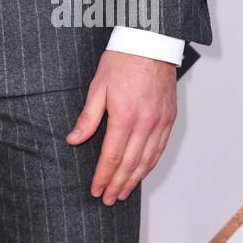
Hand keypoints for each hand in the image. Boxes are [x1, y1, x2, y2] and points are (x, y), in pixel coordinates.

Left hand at [66, 50, 177, 204]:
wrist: (150, 44)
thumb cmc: (121, 61)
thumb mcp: (98, 86)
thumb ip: (87, 117)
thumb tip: (73, 140)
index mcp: (125, 116)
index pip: (112, 156)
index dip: (103, 176)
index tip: (95, 189)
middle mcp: (146, 123)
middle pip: (130, 164)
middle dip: (117, 184)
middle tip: (107, 199)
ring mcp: (160, 122)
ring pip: (147, 160)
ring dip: (134, 180)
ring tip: (122, 193)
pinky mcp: (169, 119)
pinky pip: (160, 149)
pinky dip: (150, 165)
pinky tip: (141, 173)